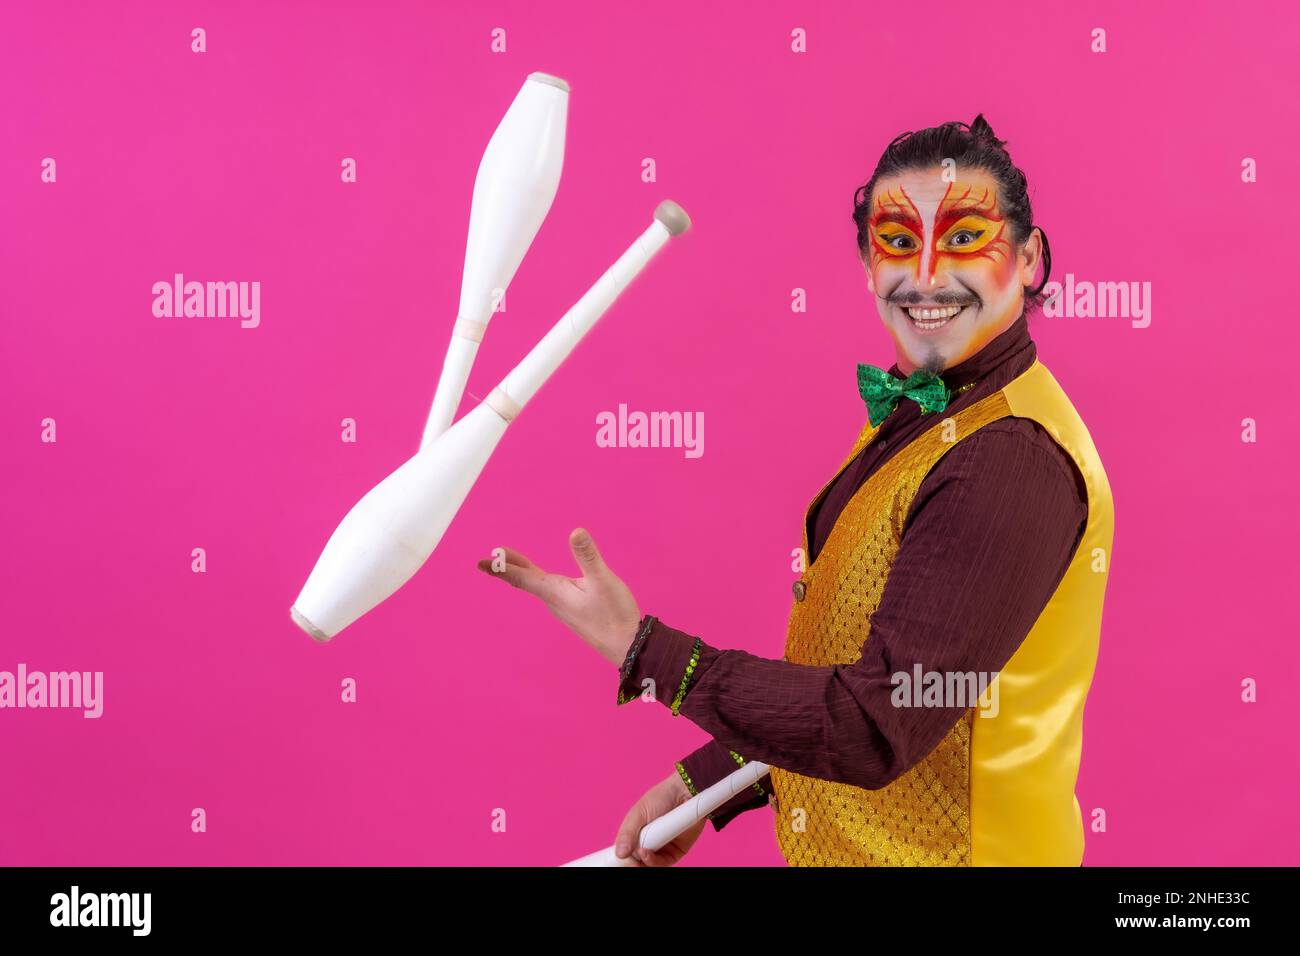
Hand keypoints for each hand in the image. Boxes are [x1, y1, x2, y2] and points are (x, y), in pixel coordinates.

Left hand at [476, 528, 641, 666]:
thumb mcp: (603, 581)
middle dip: (507, 568)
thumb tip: (575, 532)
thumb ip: (588, 556)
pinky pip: (550, 592)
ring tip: (513, 563)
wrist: (627, 647)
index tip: (480, 562)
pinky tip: (547, 581)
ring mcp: (564, 608)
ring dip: (523, 573)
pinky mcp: (574, 611)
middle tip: (488, 560)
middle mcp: (554, 601)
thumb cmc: (614, 614)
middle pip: (525, 581)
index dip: (501, 567)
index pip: (521, 577)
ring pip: (537, 587)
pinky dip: (539, 580)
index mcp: (555, 592)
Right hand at [615, 771, 704, 865]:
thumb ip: (627, 834)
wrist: (685, 793)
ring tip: (640, 852)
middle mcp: (647, 843)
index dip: (621, 856)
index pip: (624, 851)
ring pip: (647, 865)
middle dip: (630, 862)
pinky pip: (662, 864)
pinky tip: (646, 854)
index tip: (617, 858)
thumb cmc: (661, 797)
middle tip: (627, 860)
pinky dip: (653, 862)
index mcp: (635, 834)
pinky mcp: (674, 853)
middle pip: (635, 861)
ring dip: (641, 862)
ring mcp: (661, 849)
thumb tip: (619, 854)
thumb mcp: (638, 813)